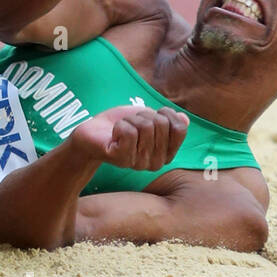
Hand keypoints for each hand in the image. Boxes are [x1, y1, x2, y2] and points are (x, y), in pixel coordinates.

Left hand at [69, 105, 188, 171]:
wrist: (92, 132)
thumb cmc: (122, 125)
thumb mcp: (148, 118)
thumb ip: (167, 120)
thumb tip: (184, 119)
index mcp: (167, 154)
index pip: (180, 128)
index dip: (165, 114)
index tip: (152, 115)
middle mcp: (156, 163)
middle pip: (161, 124)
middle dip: (143, 115)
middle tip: (131, 123)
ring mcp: (139, 163)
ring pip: (145, 126)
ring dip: (130, 119)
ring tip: (121, 129)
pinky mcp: (121, 158)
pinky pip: (129, 131)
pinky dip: (119, 125)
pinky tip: (113, 134)